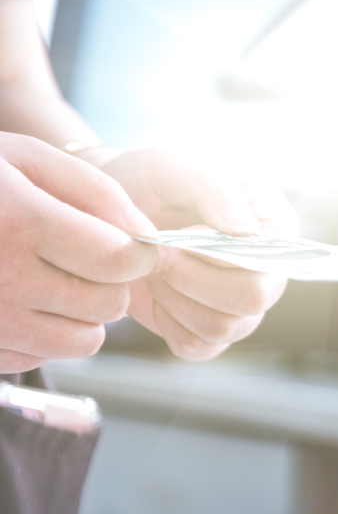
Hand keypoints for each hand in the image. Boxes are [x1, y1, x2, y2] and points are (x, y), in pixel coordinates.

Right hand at [0, 133, 155, 372]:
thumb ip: (96, 190)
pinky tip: (25, 300)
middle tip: (86, 258)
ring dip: (85, 313)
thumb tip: (146, 235)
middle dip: (112, 282)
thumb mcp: (24, 158)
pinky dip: (48, 334)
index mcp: (21, 225)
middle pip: (109, 304)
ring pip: (85, 341)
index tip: (132, 245)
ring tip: (57, 280)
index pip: (119, 260)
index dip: (139, 253)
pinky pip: (45, 355)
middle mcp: (6, 281)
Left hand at [97, 148, 298, 359]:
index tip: (185, 232)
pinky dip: (168, 323)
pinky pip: (197, 347)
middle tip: (160, 253)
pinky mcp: (210, 332)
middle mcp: (266, 273)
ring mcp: (240, 308)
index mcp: (275, 228)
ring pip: (221, 328)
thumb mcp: (179, 167)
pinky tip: (158, 294)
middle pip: (252, 299)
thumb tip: (247, 232)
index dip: (226, 255)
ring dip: (175, 299)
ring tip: (154, 267)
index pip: (273, 259)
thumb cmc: (155, 181)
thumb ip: (215, 190)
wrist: (115, 211)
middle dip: (195, 278)